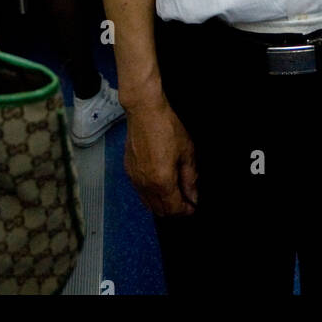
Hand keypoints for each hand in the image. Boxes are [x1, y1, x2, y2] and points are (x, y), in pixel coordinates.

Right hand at [124, 97, 197, 216]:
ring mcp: (135, 179)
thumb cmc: (165, 126)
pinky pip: (140, 192)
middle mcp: (146, 184)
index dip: (186, 211)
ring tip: (173, 192)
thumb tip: (193, 195)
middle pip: (160, 211)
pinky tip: (159, 183)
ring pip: (148, 204)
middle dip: (174, 210)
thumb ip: (190, 178)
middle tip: (185, 200)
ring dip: (161, 203)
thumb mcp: (187, 152)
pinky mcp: (129, 171)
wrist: (145, 111)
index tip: (192, 206)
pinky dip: (150, 194)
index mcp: (162, 182)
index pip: (174, 209)